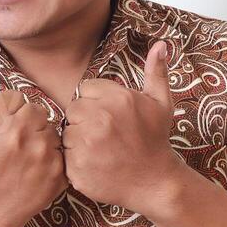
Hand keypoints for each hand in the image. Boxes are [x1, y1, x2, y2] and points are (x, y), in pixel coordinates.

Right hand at [0, 85, 68, 226]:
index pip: (13, 98)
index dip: (6, 111)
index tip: (0, 127)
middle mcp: (20, 133)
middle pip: (34, 110)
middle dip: (24, 121)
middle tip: (13, 141)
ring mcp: (41, 152)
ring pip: (49, 128)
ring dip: (39, 137)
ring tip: (23, 154)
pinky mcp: (56, 171)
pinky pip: (60, 150)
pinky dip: (51, 157)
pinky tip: (34, 167)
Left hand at [61, 40, 184, 212]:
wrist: (155, 182)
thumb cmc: (156, 140)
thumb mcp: (161, 103)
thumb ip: (156, 72)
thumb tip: (161, 44)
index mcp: (117, 99)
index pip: (85, 90)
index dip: (96, 103)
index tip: (109, 117)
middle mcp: (100, 119)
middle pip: (74, 110)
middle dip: (85, 120)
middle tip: (104, 135)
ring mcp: (86, 145)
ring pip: (67, 133)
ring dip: (79, 141)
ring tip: (101, 150)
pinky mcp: (77, 168)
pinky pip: (65, 157)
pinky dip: (76, 162)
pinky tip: (96, 164)